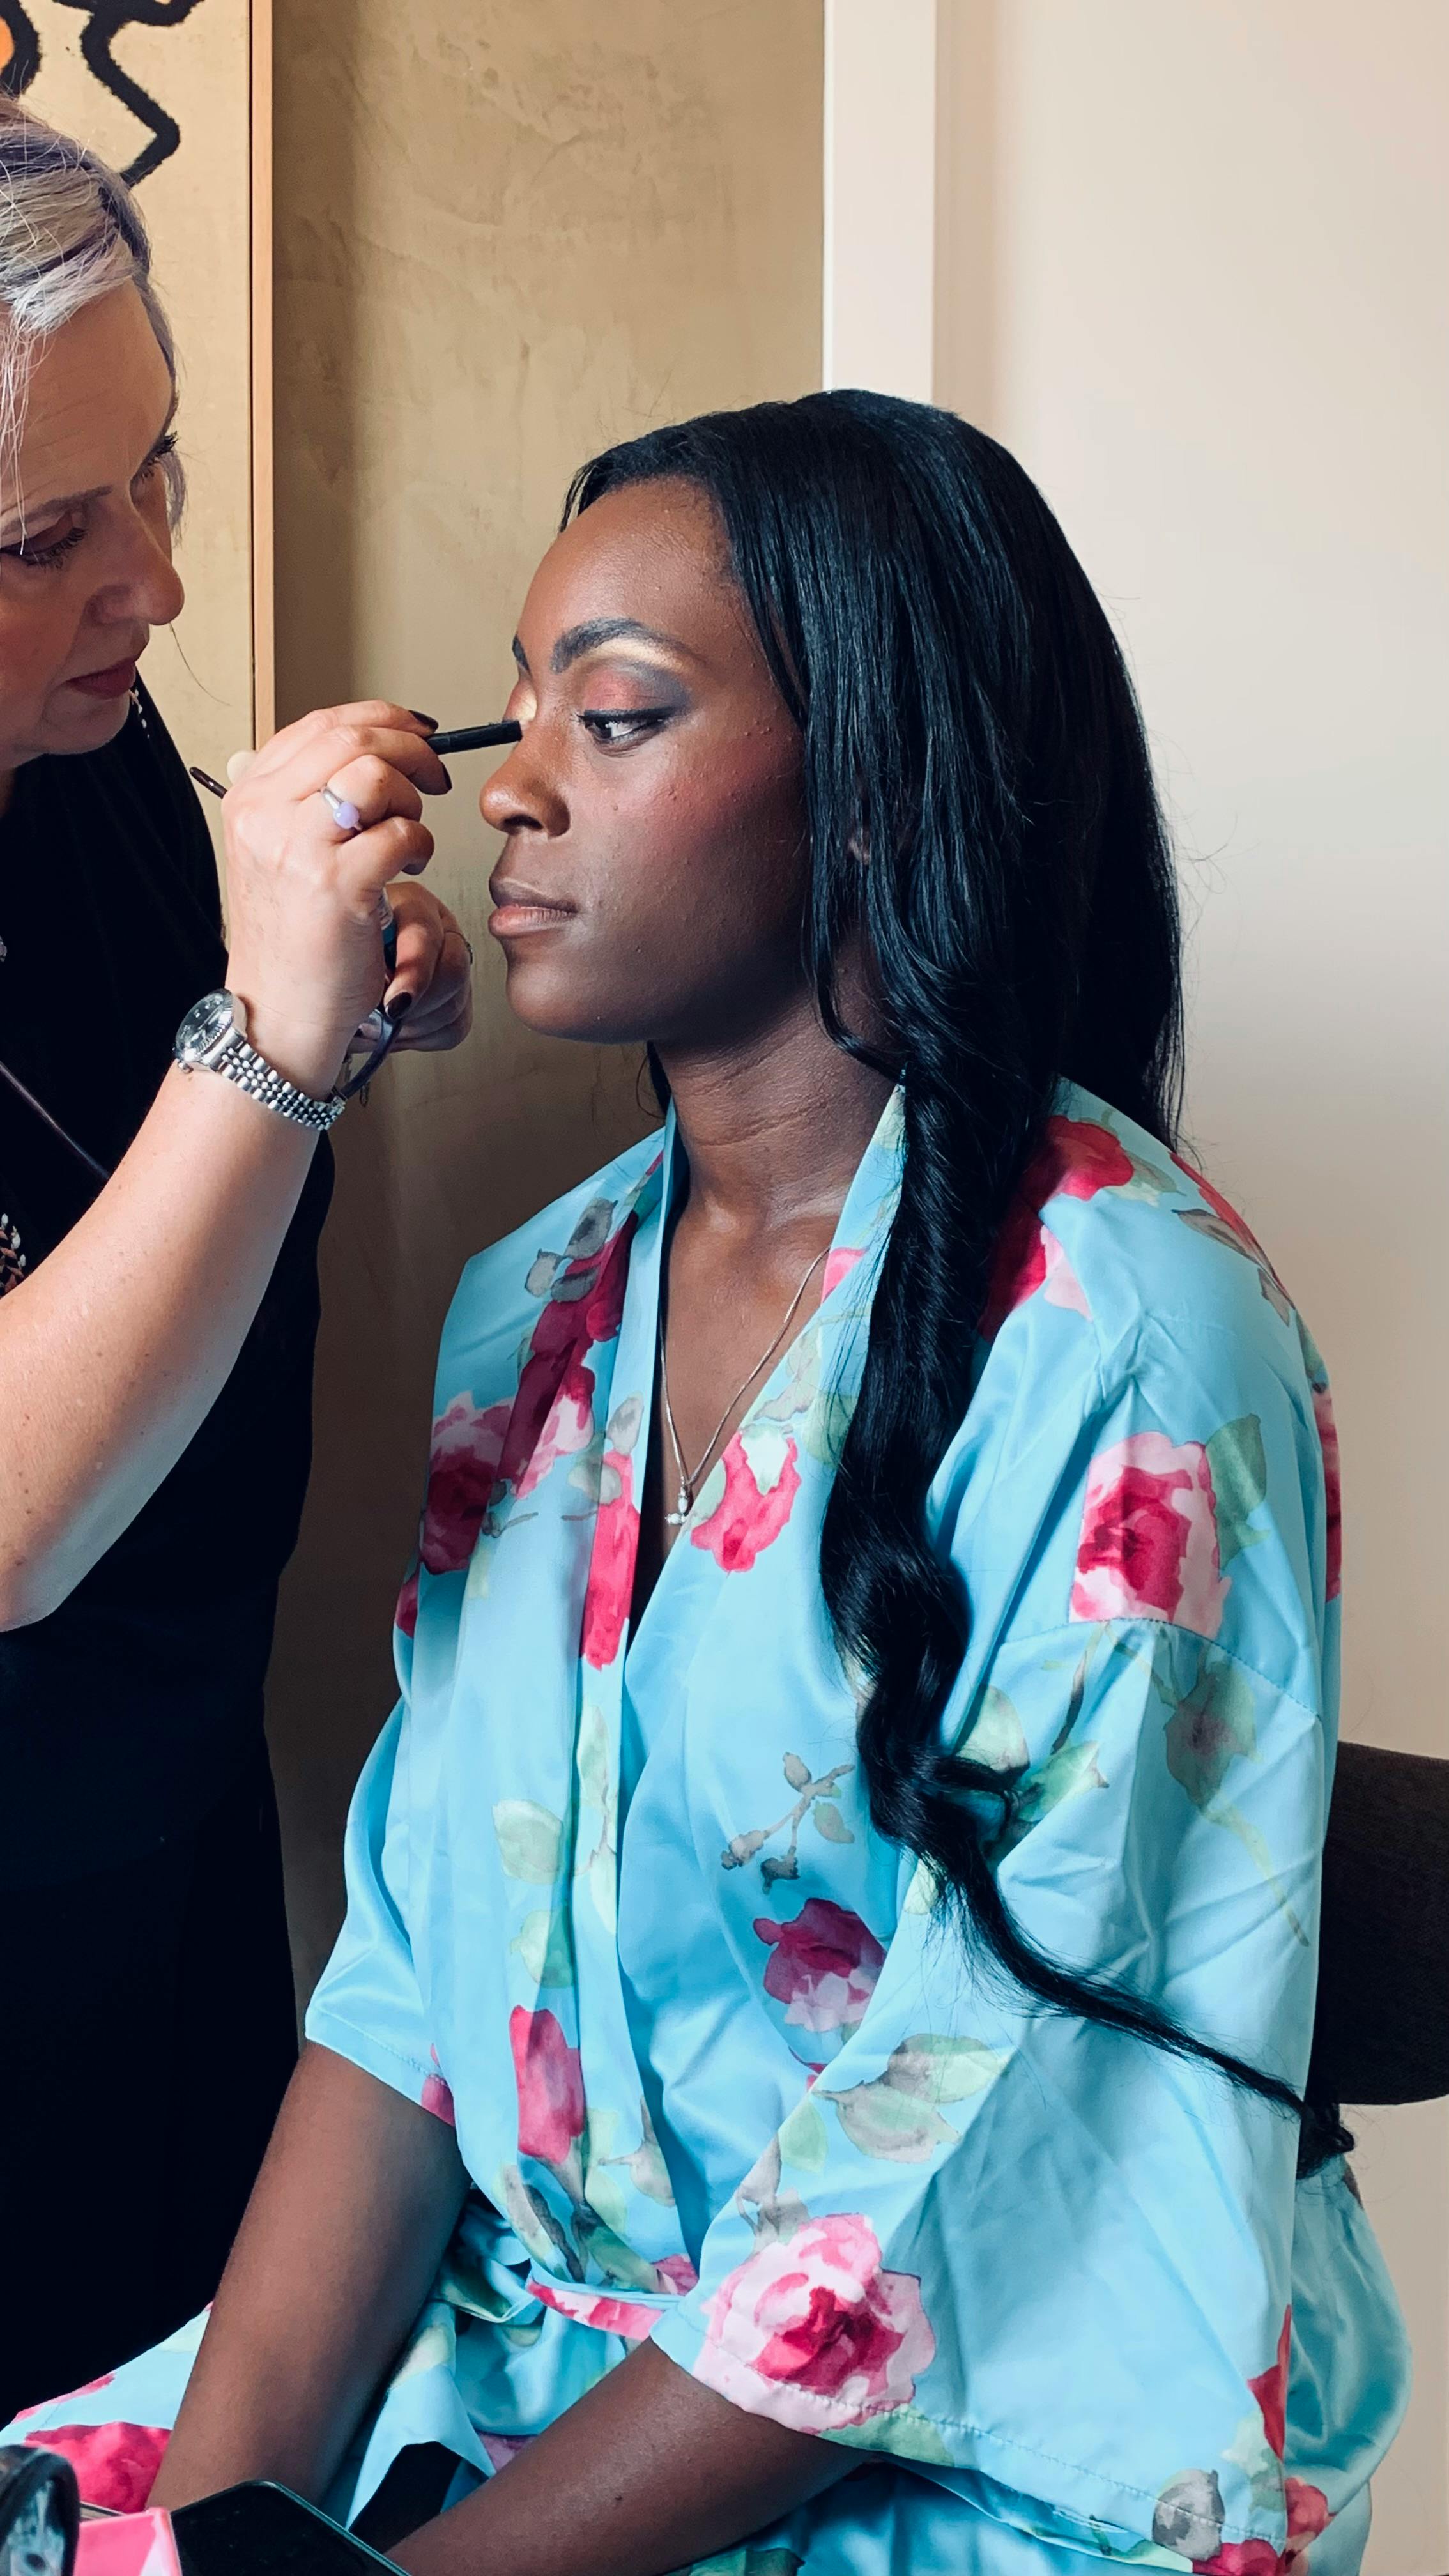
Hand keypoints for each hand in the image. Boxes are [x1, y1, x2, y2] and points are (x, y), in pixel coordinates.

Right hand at [220, 702, 450, 1095]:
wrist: (276, 1011)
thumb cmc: (291, 940)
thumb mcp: (281, 854)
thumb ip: (312, 801)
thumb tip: (376, 752)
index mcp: (250, 799)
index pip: (319, 726)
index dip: (379, 719)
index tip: (416, 730)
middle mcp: (266, 815)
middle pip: (350, 741)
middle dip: (410, 749)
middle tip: (435, 776)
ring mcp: (298, 848)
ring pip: (375, 777)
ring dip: (412, 799)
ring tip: (411, 834)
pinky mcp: (338, 885)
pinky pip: (400, 834)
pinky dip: (419, 845)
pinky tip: (410, 868)